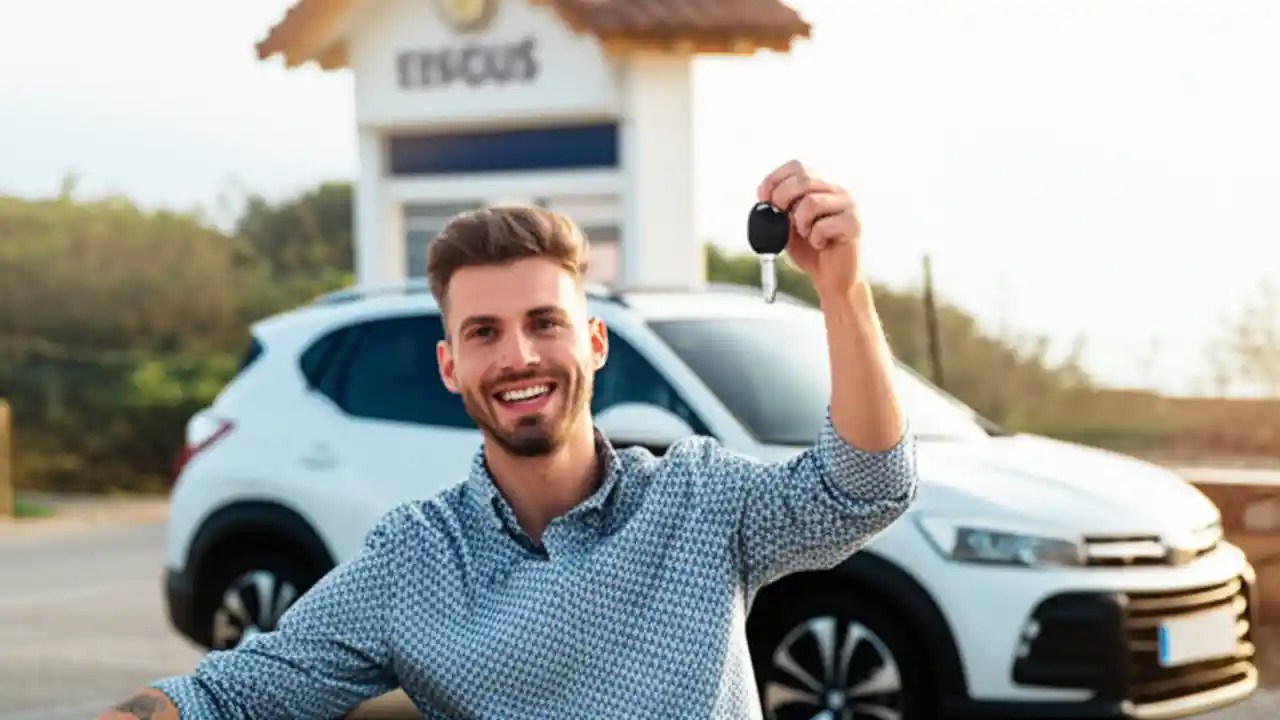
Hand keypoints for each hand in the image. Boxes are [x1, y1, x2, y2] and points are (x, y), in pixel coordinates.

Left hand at [757, 160, 861, 298]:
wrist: (831, 279)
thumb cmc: (809, 250)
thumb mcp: (785, 225)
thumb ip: (777, 207)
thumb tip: (762, 192)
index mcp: (820, 185)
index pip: (798, 166)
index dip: (775, 179)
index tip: (763, 199)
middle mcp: (836, 190)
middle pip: (803, 179)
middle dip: (781, 199)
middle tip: (780, 219)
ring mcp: (848, 205)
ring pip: (812, 202)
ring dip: (800, 223)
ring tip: (806, 234)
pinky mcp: (854, 224)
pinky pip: (824, 225)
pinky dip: (814, 239)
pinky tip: (821, 245)